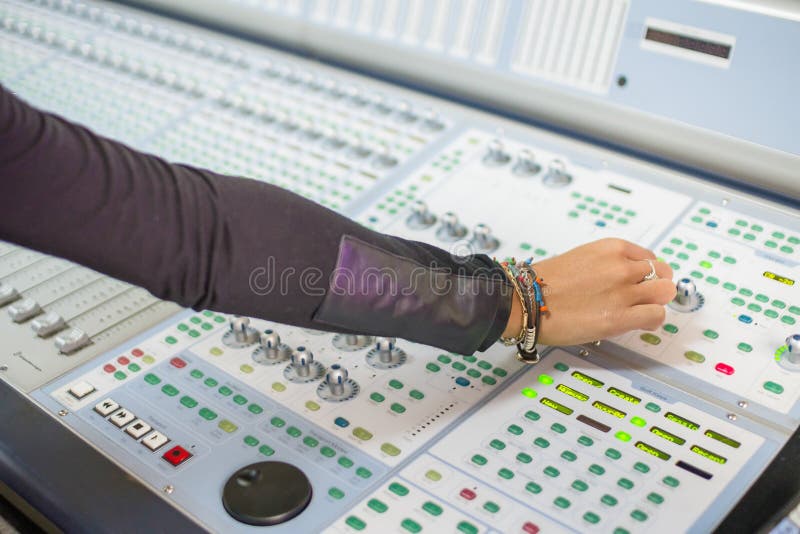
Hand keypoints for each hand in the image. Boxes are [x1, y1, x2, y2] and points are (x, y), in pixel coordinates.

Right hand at [502, 238, 674, 345]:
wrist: (525, 301)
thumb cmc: (543, 283)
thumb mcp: (580, 258)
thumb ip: (606, 265)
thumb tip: (621, 278)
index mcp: (611, 248)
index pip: (650, 257)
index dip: (647, 272)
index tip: (640, 282)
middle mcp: (621, 267)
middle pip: (663, 273)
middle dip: (656, 285)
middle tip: (643, 297)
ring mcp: (623, 292)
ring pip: (665, 293)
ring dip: (656, 302)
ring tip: (640, 310)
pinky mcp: (620, 318)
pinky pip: (656, 316)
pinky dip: (652, 320)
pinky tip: (638, 323)